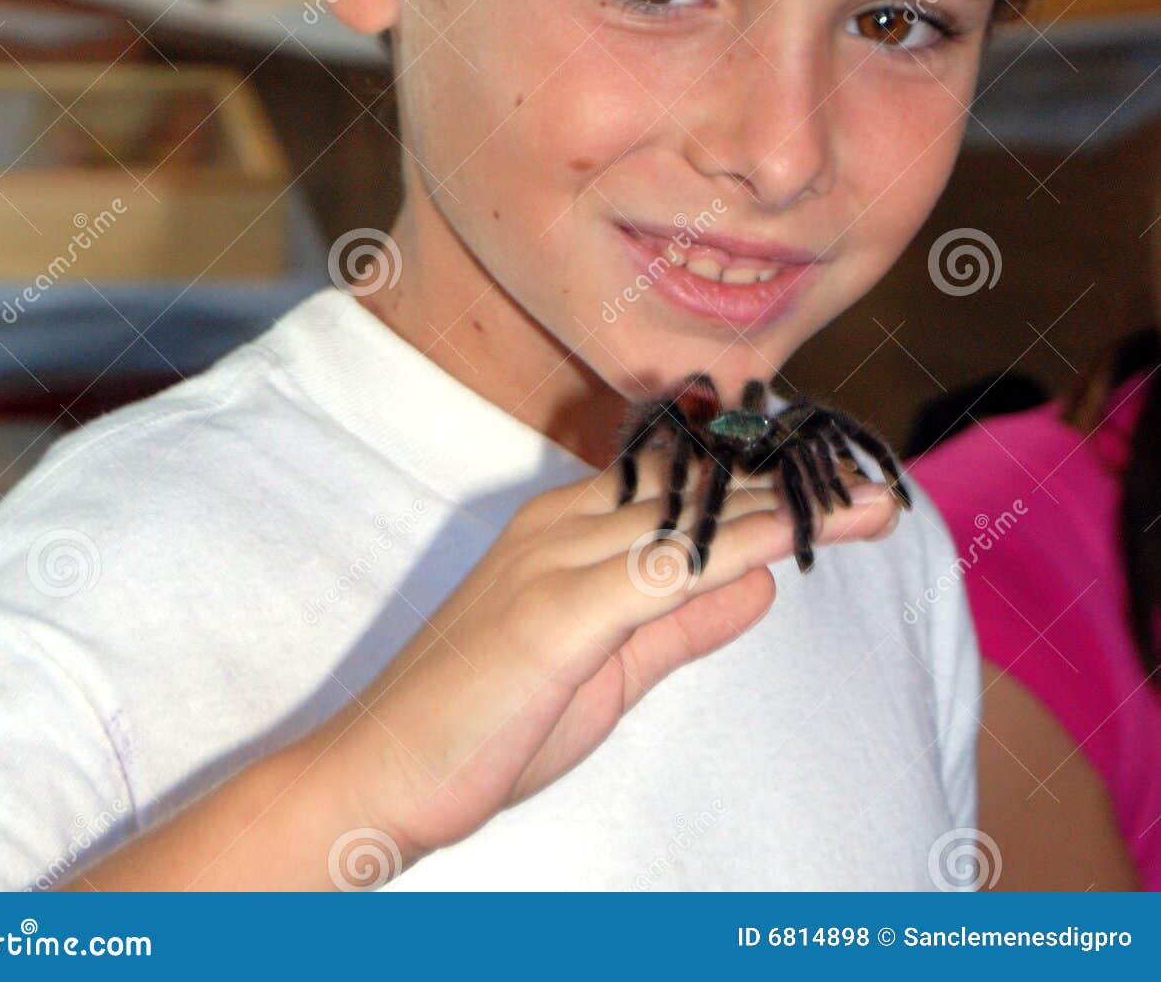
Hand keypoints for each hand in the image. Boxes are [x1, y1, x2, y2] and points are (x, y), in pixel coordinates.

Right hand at [340, 451, 900, 871]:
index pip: (681, 489)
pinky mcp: (552, 611)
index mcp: (564, 528)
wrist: (376, 773)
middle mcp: (559, 524)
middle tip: (878, 484)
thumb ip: (677, 623)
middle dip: (790, 484)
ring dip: (783, 506)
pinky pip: (660, 570)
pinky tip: (788, 545)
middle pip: (695, 489)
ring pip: (688, 516)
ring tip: (869, 502)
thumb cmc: (483, 724)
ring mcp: (552, 560)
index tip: (836, 484)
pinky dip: (731, 550)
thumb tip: (754, 582)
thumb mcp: (605, 670)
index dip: (760, 482)